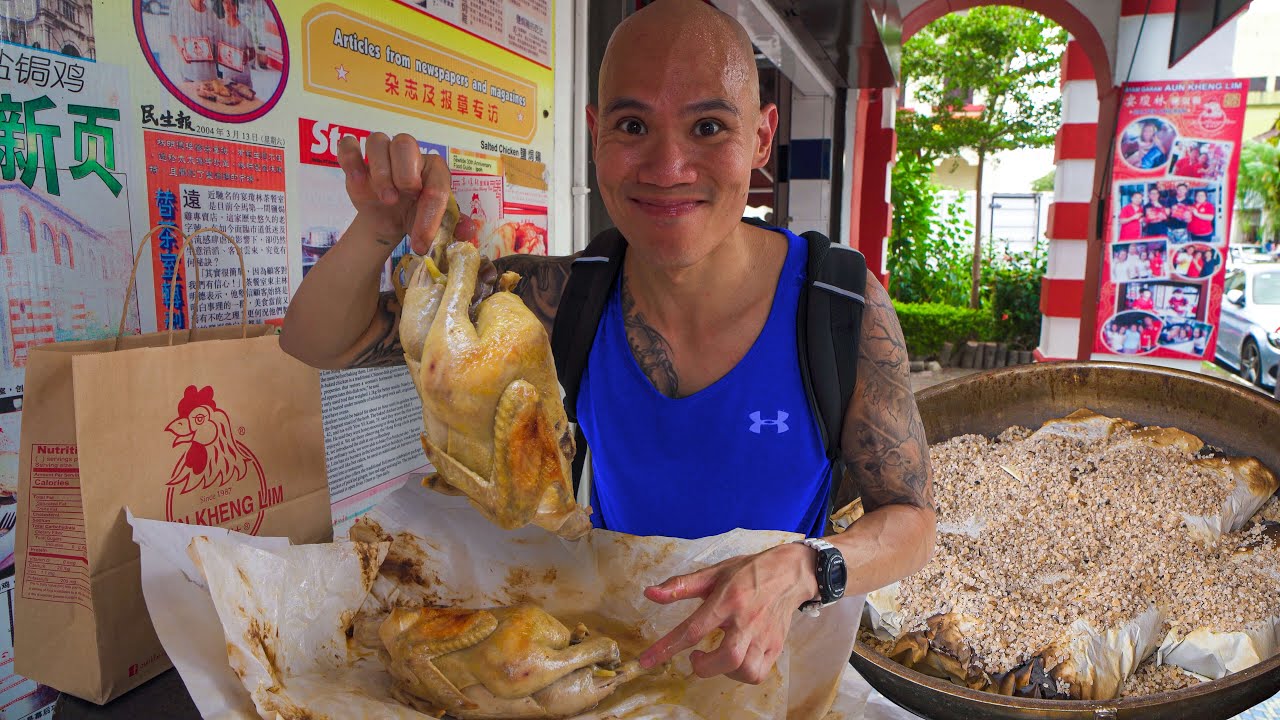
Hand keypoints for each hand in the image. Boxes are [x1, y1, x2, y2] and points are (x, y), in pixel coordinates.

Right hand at [337, 133, 451, 254]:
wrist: (388, 220)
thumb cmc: (414, 216)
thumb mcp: (433, 226)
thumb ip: (451, 227)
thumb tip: (468, 232)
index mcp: (433, 169)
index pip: (436, 183)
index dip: (429, 214)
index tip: (420, 241)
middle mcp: (409, 154)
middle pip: (405, 143)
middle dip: (404, 172)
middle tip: (401, 198)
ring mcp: (382, 154)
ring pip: (378, 141)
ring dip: (380, 171)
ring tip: (385, 199)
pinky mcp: (357, 160)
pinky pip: (349, 145)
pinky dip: (350, 158)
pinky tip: (357, 180)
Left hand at [638, 543, 817, 683]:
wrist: (789, 573)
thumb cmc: (747, 571)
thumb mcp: (713, 572)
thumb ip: (681, 586)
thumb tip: (650, 593)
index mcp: (727, 600)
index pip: (693, 629)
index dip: (667, 648)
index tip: (647, 662)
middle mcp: (747, 620)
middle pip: (728, 657)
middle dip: (705, 667)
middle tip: (696, 658)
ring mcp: (764, 635)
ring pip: (746, 670)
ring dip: (725, 672)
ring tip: (717, 659)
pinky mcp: (776, 646)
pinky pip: (758, 673)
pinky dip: (742, 674)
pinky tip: (735, 661)